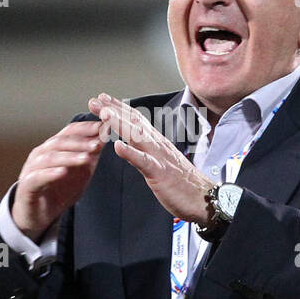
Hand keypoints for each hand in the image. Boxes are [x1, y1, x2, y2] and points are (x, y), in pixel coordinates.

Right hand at [10, 120, 103, 241]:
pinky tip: (63, 172)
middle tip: (97, 145)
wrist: (40, 216)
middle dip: (80, 142)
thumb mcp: (80, 173)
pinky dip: (50, 173)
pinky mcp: (26, 185)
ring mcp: (31, 168)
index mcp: (54, 147)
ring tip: (86, 158)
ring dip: (69, 157)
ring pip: (50, 157)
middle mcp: (41, 154)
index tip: (104, 127)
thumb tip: (105, 139)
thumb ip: (91, 157)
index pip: (69, 131)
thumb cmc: (59, 191)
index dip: (86, 128)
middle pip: (60, 142)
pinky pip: (37, 177)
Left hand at [89, 93, 215, 223]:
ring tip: (104, 114)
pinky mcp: (161, 173)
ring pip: (137, 136)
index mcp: (156, 143)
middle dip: (113, 110)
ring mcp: (159, 157)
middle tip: (94, 100)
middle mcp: (157, 145)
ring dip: (120, 124)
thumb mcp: (160, 162)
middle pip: (133, 122)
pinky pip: (144, 162)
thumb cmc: (183, 183)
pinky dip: (131, 153)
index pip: (135, 120)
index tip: (102, 100)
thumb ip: (146, 150)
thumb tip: (131, 142)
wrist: (204, 198)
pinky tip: (118, 147)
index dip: (118, 108)